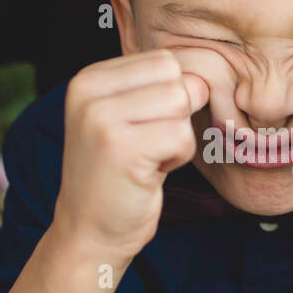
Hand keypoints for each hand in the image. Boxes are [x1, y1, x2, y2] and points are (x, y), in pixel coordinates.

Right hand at [53, 50, 208, 259]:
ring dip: (177, 138)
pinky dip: (177, 158)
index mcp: (89, 78)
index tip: (142, 129)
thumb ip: (157, 88)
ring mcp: (101, 118)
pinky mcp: (120, 147)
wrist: (90, 231)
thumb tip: (204, 77)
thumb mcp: (128, 118)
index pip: (164, 62)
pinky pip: (182, 136)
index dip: (169, 98)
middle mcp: (88, 91)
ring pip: (182, 104)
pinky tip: (149, 173)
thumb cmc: (118, 174)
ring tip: (147, 158)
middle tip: (146, 146)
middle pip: (176, 79)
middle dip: (176, 116)